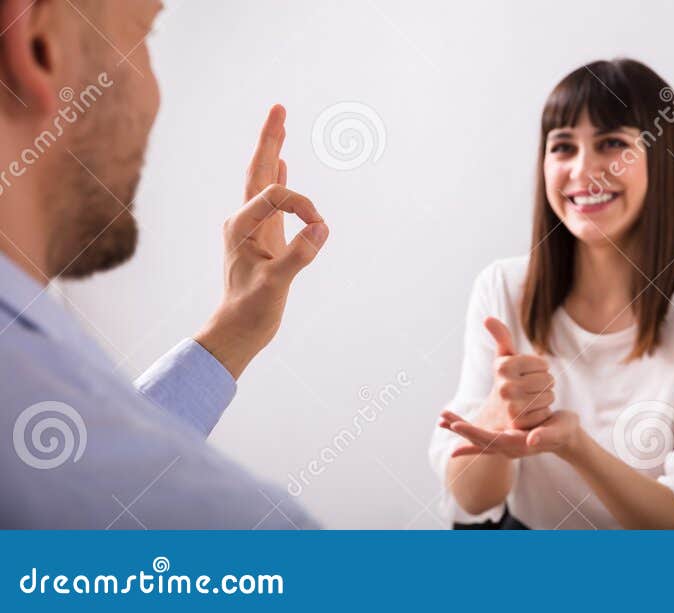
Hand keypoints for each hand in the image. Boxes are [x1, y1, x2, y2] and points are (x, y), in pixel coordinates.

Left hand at [195, 105, 329, 377]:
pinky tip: (282, 165)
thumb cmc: (251, 310)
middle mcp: (243, 220)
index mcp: (240, 226)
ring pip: (264, 181)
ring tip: (280, 125)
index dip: (303, 206)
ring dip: (273, 152)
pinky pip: (272, 199)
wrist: (238, 331)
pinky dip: (279, 179)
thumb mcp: (275, 284)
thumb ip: (298, 255)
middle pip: (258, 170)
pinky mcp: (265, 237)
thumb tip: (322, 227)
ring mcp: (253, 228)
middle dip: (270, 139)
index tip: (321, 228)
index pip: (276, 196)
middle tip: (279, 107)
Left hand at [438, 409, 585, 459]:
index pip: (490, 441)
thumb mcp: (559, 431)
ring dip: (461, 428)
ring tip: (442, 419)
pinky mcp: (505, 439)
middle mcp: (508, 448)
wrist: (567, 437)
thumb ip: (546, 436)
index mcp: (518, 445)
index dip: (473, 433)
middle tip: (443, 419)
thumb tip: (530, 439)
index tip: (457, 426)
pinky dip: (468, 433)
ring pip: (478, 439)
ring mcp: (506, 444)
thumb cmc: (564, 431)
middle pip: (479, 441)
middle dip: (462, 429)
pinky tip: (455, 427)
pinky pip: (483, 438)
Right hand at [478, 317, 556, 429]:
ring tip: (529, 400)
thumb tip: (488, 318)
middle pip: (549, 380)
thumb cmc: (505, 381)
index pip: (543, 364)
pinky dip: (542, 412)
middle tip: (529, 389)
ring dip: (545, 398)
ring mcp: (512, 406)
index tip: (527, 374)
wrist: (495, 416)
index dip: (539, 369)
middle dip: (544, 383)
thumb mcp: (503, 359)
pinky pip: (547, 412)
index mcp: (503, 366)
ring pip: (550, 396)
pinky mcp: (519, 423)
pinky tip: (530, 413)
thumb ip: (501, 337)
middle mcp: (505, 386)